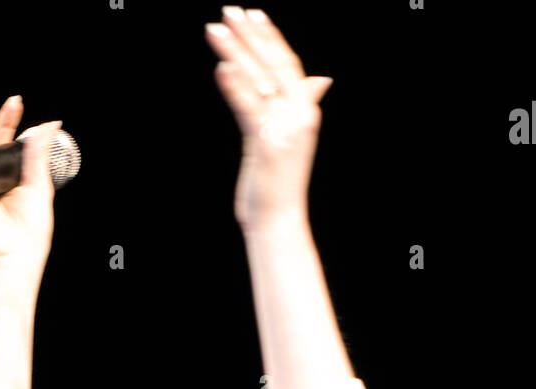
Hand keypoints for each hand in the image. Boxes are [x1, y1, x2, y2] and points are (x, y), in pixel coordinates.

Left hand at [205, 9, 332, 229]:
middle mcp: (299, 116)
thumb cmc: (280, 180)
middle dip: (250, 35)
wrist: (280, 220)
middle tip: (229, 10)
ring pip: (257, 81)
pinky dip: (234, 87)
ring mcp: (284, 130)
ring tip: (214, 29)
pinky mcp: (265, 146)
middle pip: (272, 65)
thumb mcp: (293, 138)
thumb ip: (301, 105)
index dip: (270, 37)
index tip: (252, 14)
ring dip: (234, 52)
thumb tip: (321, 79)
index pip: (288, 64)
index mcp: (306, 111)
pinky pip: (248, 109)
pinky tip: (220, 68)